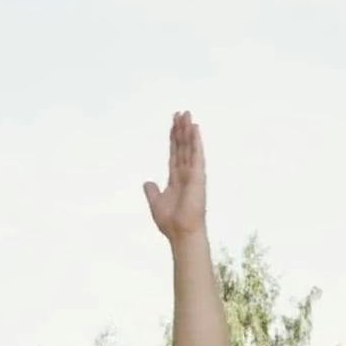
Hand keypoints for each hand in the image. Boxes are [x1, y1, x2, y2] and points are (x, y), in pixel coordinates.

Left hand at [143, 109, 206, 239]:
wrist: (181, 233)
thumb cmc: (171, 222)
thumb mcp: (156, 203)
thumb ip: (152, 191)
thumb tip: (147, 182)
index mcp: (176, 179)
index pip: (174, 153)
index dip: (173, 138)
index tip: (173, 124)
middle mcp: (186, 174)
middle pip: (182, 146)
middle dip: (181, 129)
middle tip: (181, 112)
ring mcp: (193, 174)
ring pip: (190, 147)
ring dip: (188, 131)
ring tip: (186, 114)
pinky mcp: (198, 177)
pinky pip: (197, 155)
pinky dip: (196, 142)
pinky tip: (195, 129)